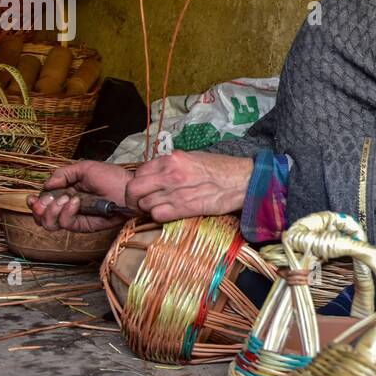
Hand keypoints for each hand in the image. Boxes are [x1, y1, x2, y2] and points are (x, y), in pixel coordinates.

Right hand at [29, 160, 130, 232]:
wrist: (128, 188)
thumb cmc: (110, 176)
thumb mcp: (84, 169)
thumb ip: (63, 174)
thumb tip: (46, 185)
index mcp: (65, 193)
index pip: (43, 203)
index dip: (34, 203)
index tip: (32, 198)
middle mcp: (67, 207)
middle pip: (42, 217)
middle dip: (39, 209)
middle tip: (47, 200)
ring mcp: (75, 218)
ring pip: (50, 224)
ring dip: (52, 211)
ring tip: (65, 199)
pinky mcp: (83, 226)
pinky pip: (66, 224)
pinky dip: (66, 212)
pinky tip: (75, 202)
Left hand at [124, 150, 253, 222]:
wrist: (242, 181)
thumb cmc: (221, 169)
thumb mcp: (192, 158)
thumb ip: (171, 166)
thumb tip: (156, 175)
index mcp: (171, 159)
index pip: (139, 172)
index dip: (139, 182)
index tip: (144, 189)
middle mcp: (170, 173)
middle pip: (134, 189)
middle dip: (132, 198)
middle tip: (138, 204)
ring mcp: (176, 191)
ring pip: (144, 204)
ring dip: (148, 209)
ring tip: (158, 208)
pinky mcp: (184, 207)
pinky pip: (157, 215)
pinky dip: (158, 217)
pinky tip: (167, 214)